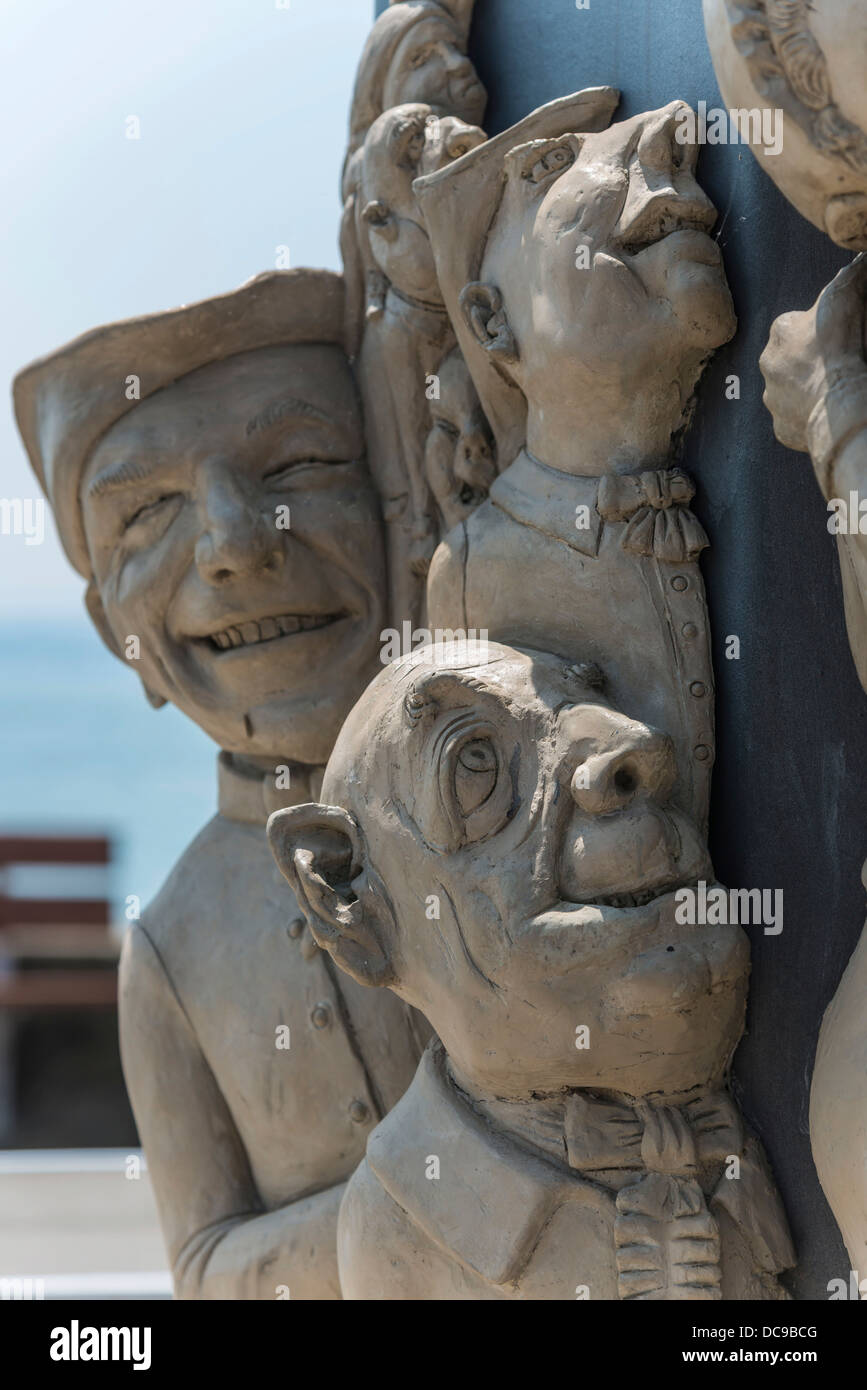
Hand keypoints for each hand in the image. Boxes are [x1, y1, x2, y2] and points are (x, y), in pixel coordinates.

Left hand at [760, 254, 866, 454]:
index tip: (836, 339)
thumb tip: (859, 259)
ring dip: (807, 390)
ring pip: (789, 390)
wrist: (839, 407)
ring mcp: (773, 400)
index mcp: (781, 331)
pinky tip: (827, 414)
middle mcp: (768, 365)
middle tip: (835, 367)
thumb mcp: (846, 299)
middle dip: (809, 362)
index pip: (796, 325)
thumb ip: (850, 276)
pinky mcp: (781, 429)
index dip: (819, 331)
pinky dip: (808, 417)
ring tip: (832, 392)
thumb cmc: (842, 349)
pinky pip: (793, 420)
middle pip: (789, 359)